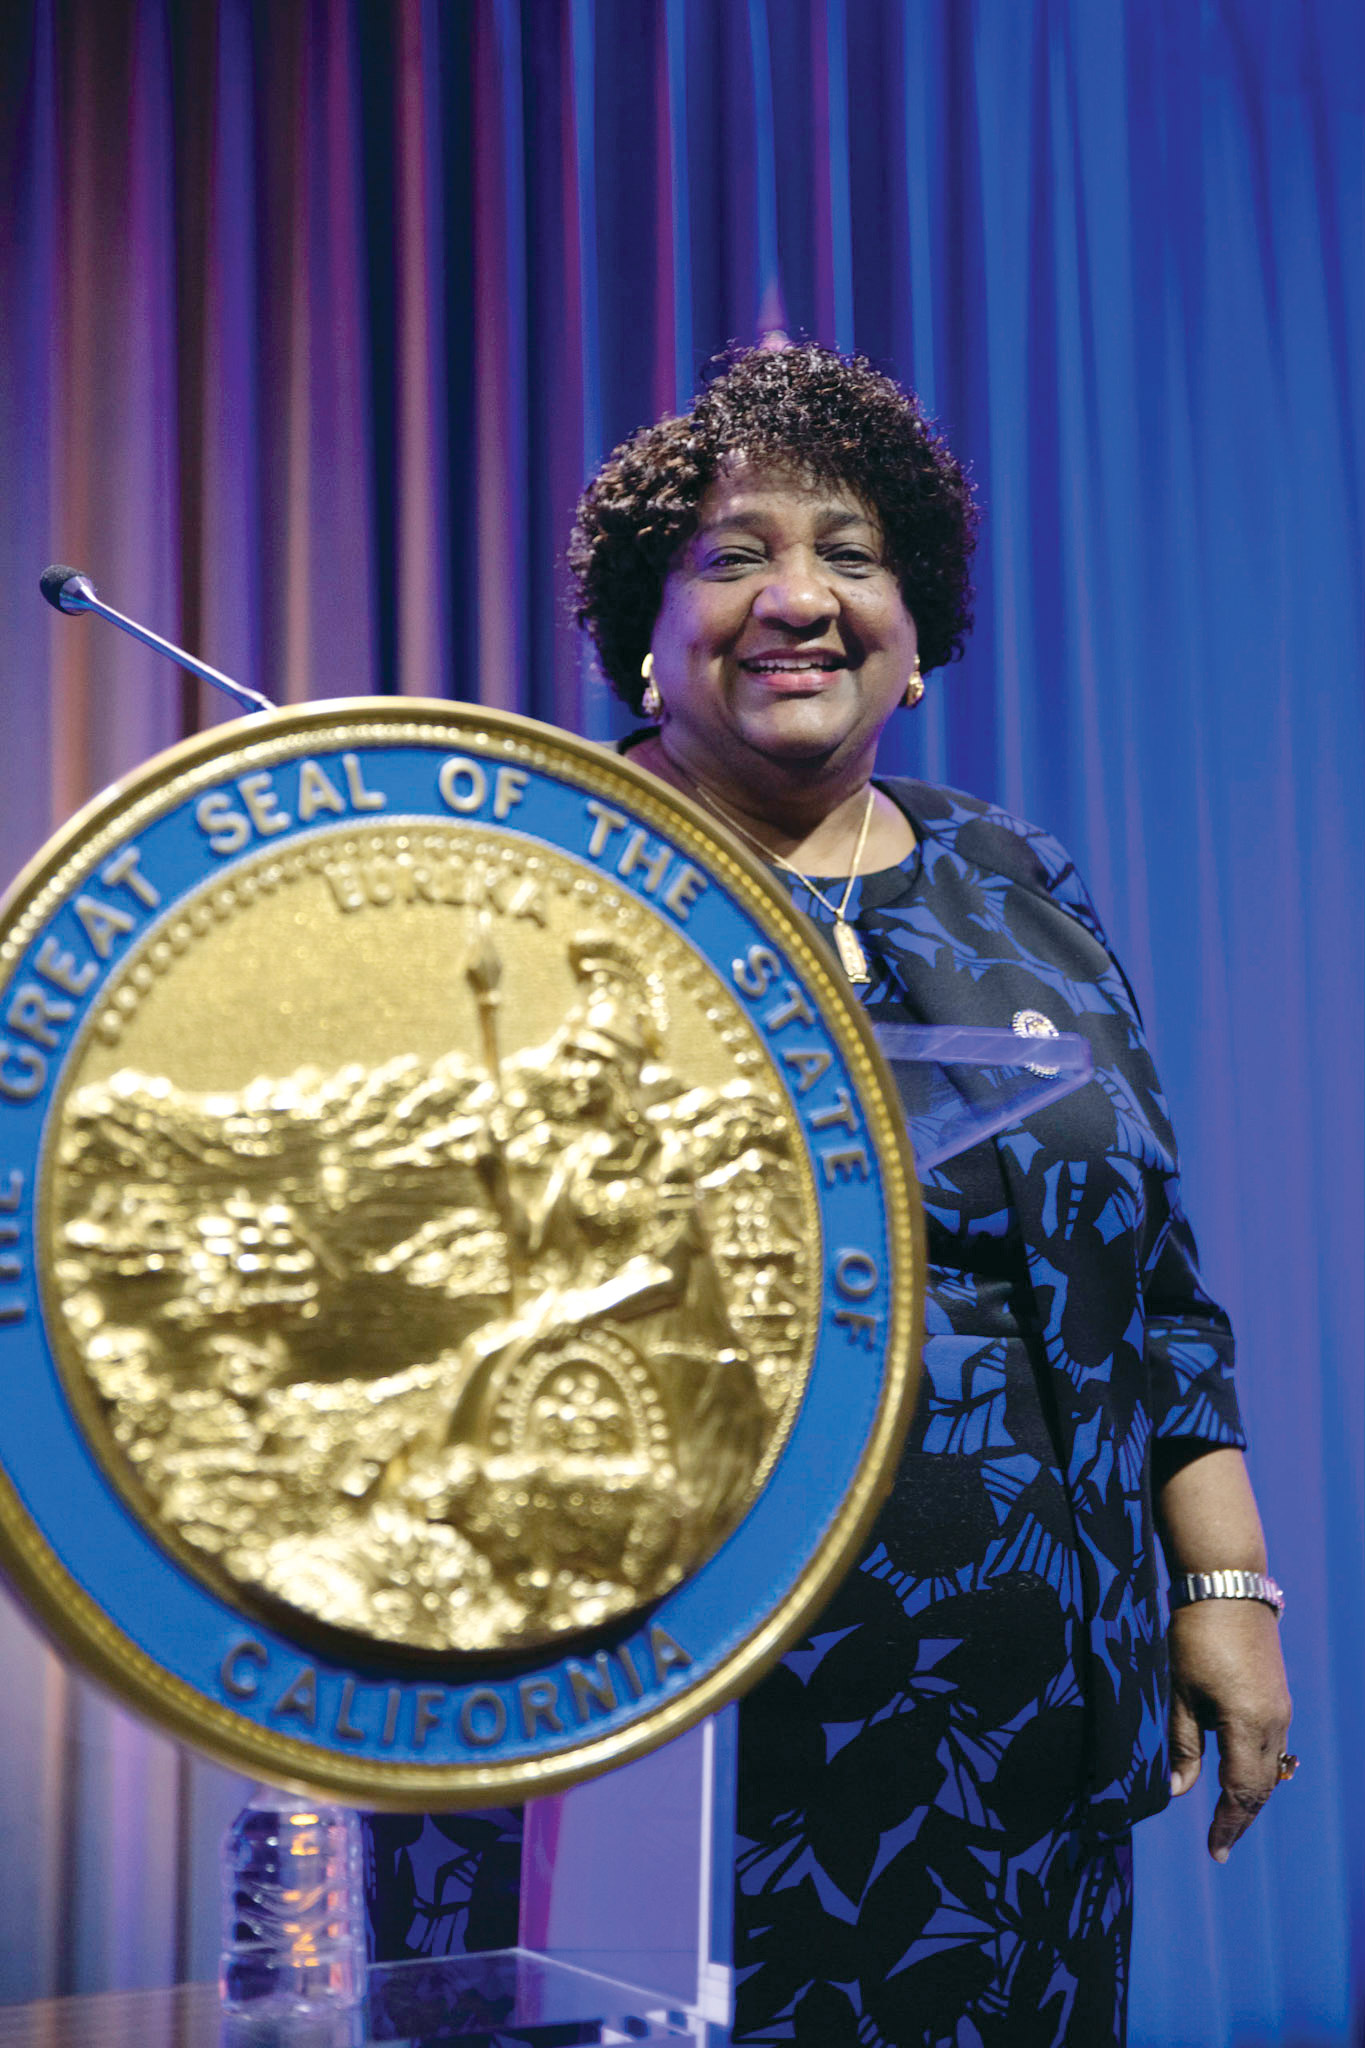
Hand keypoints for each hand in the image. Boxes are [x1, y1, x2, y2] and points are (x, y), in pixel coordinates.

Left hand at [1167, 1599, 1292, 1861]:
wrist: (1228, 1586)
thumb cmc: (1195, 1635)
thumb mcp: (1179, 1690)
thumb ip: (1182, 1743)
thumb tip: (1177, 1790)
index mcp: (1247, 1723)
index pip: (1241, 1791)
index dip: (1227, 1825)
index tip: (1215, 1853)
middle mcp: (1273, 1722)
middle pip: (1261, 1787)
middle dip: (1241, 1818)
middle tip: (1220, 1845)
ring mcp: (1281, 1710)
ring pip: (1271, 1769)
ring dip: (1251, 1796)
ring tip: (1228, 1819)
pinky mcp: (1279, 1698)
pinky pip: (1274, 1747)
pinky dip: (1258, 1770)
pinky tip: (1240, 1777)